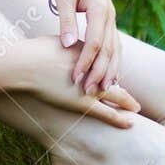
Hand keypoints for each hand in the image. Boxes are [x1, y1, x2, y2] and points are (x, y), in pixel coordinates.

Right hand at [21, 35, 140, 126]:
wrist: (28, 64)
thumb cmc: (35, 52)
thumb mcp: (55, 41)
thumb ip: (65, 43)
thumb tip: (65, 41)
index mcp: (88, 52)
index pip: (103, 62)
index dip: (108, 70)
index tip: (112, 77)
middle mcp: (94, 69)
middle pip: (113, 77)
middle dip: (122, 85)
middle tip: (132, 94)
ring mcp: (91, 87)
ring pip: (115, 95)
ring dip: (127, 102)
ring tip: (136, 108)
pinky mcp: (84, 103)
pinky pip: (107, 112)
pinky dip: (120, 118)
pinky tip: (131, 123)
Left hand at [50, 0, 122, 94]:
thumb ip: (66, 21)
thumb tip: (68, 45)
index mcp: (99, 9)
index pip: (96, 42)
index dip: (87, 61)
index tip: (77, 77)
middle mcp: (110, 15)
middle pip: (109, 49)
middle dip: (100, 72)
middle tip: (90, 90)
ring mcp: (111, 19)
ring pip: (116, 49)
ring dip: (110, 70)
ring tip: (104, 89)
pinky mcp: (109, 22)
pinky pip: (115, 45)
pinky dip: (114, 61)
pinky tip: (110, 75)